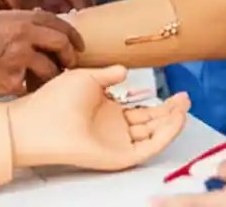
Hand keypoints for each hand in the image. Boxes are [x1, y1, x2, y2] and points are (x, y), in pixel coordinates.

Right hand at [0, 10, 84, 95]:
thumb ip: (18, 27)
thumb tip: (35, 38)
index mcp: (23, 19)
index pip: (59, 24)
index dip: (72, 35)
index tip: (77, 45)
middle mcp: (27, 37)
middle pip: (62, 45)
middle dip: (69, 57)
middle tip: (68, 65)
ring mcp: (20, 59)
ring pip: (49, 71)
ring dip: (48, 78)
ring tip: (39, 81)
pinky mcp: (10, 81)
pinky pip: (26, 89)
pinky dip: (22, 90)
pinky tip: (12, 88)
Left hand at [10, 65, 190, 169]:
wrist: (38, 120)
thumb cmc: (54, 99)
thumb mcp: (87, 78)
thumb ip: (109, 74)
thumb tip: (126, 70)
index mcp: (108, 112)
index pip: (143, 112)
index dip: (161, 104)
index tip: (177, 92)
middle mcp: (115, 130)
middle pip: (153, 124)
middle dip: (172, 112)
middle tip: (187, 98)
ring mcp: (118, 143)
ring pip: (154, 136)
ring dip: (172, 122)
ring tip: (185, 105)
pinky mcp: (119, 156)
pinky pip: (149, 148)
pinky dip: (166, 135)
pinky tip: (176, 119)